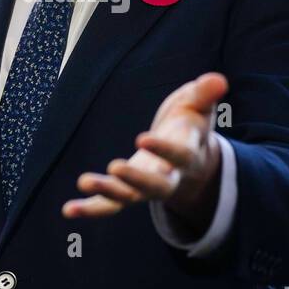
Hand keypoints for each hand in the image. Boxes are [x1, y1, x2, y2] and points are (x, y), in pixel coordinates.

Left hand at [64, 72, 227, 229]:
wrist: (189, 159)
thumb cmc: (191, 125)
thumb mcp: (199, 106)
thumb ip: (205, 94)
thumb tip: (219, 79)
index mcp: (188, 155)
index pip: (179, 156)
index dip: (163, 150)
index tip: (142, 139)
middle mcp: (168, 178)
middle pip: (155, 186)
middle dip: (136, 180)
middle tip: (115, 168)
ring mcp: (146, 189)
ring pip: (128, 198)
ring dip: (107, 192)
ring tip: (84, 181)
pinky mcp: (128, 193)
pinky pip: (109, 206)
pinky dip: (90, 209)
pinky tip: (69, 210)